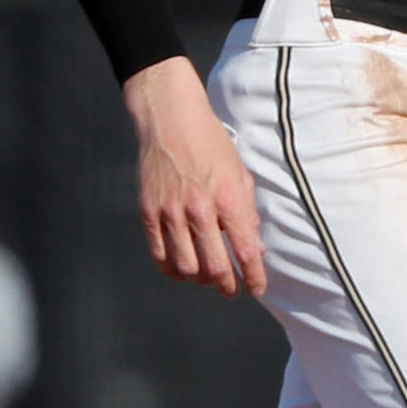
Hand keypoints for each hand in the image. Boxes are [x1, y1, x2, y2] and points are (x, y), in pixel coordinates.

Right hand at [124, 55, 266, 295]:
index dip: (254, 277)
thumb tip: (254, 247)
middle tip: (232, 289)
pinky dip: (173, 269)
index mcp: (229, 198)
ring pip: (186, 266)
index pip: (246, 251)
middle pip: (214, 267)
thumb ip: (248, 212)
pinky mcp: (148, 212)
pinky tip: (182, 270)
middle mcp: (200, 209)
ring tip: (207, 278)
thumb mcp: (240, 173)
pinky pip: (159, 255)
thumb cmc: (210, 144)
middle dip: (227, 285)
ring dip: (200, 279)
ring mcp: (170, 212)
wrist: (170, 119)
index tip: (258, 288)